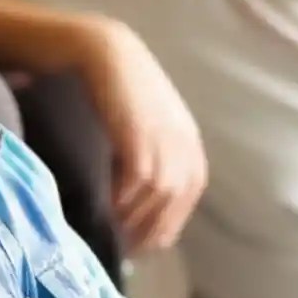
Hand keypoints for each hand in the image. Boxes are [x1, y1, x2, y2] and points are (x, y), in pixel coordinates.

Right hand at [77, 21, 207, 253]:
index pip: (185, 201)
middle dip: (147, 231)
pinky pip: (138, 184)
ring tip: (110, 230)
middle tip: (121, 246)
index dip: (162, 226)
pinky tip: (106, 206)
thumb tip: (139, 199)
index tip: (138, 242)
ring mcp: (165, 143)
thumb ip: (153, 156)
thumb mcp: (150, 126)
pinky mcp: (141, 138)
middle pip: (172, 207)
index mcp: (191, 147)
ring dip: (132, 221)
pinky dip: (123, 201)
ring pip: (156, 201)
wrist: (106, 51)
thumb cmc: (122, 89)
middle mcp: (185, 148)